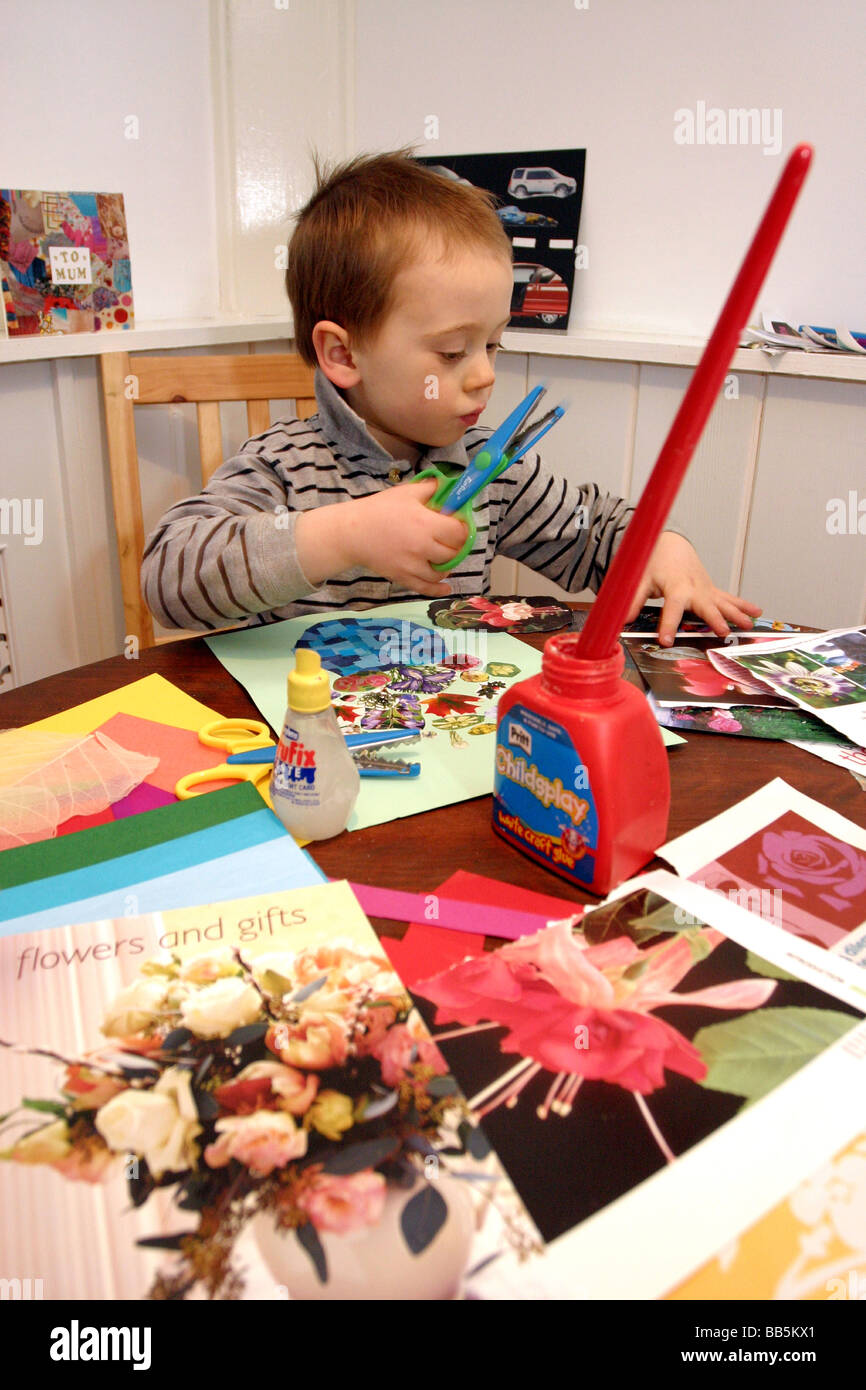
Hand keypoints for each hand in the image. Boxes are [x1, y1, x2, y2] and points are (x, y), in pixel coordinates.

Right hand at [297, 479, 467, 597]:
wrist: (352, 533)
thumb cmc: (379, 509)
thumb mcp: (406, 492)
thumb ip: (431, 488)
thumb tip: (450, 486)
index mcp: (426, 524)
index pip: (458, 533)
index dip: (462, 529)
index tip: (458, 525)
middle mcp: (422, 547)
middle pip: (453, 553)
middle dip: (455, 546)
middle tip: (449, 540)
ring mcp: (413, 566)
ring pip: (442, 572)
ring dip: (447, 565)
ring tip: (442, 556)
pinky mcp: (403, 578)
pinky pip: (426, 588)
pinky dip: (439, 589)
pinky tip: (447, 587)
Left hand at [626, 532, 761, 645]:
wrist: (670, 544)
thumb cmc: (653, 562)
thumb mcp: (639, 580)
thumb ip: (632, 600)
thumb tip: (620, 620)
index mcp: (675, 586)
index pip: (672, 608)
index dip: (669, 625)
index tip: (666, 641)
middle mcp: (694, 588)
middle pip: (705, 606)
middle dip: (715, 619)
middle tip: (723, 633)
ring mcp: (706, 588)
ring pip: (723, 602)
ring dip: (737, 614)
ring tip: (748, 625)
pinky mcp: (711, 589)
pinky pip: (729, 598)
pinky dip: (744, 605)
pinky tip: (757, 613)